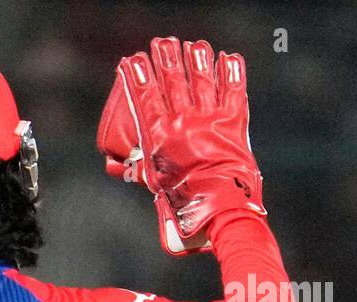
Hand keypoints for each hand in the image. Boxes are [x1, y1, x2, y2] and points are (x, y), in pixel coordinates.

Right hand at [98, 37, 264, 254]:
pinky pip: (233, 90)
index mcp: (160, 136)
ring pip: (201, 80)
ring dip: (196, 59)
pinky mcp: (233, 122)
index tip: (133, 60)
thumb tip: (123, 166)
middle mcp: (183, 122)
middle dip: (165, 59)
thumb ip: (141, 168)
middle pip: (173, 82)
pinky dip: (232, 73)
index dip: (139, 76)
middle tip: (161, 43)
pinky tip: (229, 58)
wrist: (218, 204)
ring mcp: (209, 119)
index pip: (146, 97)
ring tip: (192, 45)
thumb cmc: (183, 200)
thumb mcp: (154, 182)